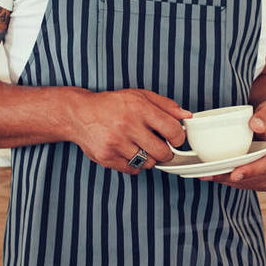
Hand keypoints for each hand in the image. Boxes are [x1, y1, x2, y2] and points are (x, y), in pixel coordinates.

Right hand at [68, 89, 189, 173]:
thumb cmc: (111, 105)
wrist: (79, 114)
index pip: (173, 130)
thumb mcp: (139, 96)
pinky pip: (133, 169)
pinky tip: (129, 151)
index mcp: (139, 108)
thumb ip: (165, 105)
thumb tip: (187, 116)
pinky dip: (135, 164)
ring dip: (149, 157)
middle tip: (160, 145)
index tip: (175, 138)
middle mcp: (127, 125)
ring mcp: (116, 143)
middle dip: (166, 151)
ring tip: (140, 146)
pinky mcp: (107, 158)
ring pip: (149, 163)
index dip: (179, 137)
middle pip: (163, 152)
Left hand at [204, 100, 265, 191]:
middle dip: (235, 179)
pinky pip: (250, 184)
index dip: (250, 171)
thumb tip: (256, 125)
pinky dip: (235, 182)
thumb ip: (264, 116)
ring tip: (211, 175)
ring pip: (252, 184)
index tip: (234, 174)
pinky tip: (220, 176)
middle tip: (213, 174)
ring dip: (231, 182)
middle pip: (257, 179)